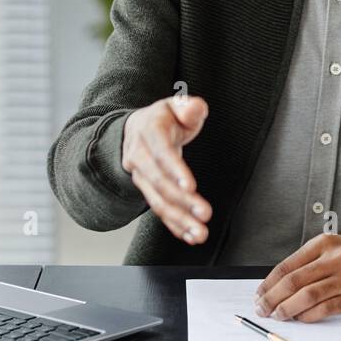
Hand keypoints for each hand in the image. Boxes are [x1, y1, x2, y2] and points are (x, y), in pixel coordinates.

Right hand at [120, 95, 211, 244]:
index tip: (190, 186)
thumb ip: (188, 107)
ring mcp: (141, 176)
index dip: (175, 170)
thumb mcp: (176, 104)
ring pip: (158, 201)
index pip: (162, 153)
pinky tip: (189, 235)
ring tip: (199, 232)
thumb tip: (195, 108)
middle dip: (181, 201)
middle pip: (159, 182)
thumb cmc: (163, 117)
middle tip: (203, 214)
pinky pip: (159, 210)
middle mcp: (140, 156)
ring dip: (179, 219)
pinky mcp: (148, 190)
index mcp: (149, 131)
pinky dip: (174, 225)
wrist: (137, 129)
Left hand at [253, 234, 340, 322]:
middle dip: (272, 297)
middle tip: (262, 308)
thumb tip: (282, 284)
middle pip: (293, 280)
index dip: (270, 282)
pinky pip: (324, 309)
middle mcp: (334, 258)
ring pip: (306, 295)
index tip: (260, 293)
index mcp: (325, 243)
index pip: (289, 264)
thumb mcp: (337, 247)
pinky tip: (300, 318)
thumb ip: (312, 262)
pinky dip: (308, 316)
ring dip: (287, 308)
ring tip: (278, 315)